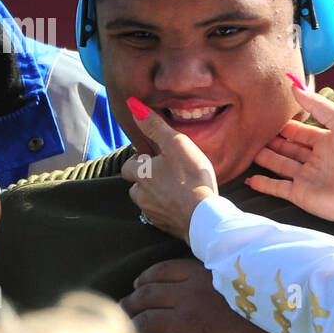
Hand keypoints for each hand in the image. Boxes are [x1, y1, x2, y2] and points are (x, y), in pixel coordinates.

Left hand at [120, 98, 217, 241]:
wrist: (205, 218)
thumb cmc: (192, 178)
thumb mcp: (176, 144)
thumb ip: (154, 126)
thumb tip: (133, 105)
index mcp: (141, 174)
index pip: (129, 165)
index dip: (140, 160)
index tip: (155, 157)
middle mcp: (141, 195)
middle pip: (135, 186)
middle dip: (145, 179)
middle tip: (166, 172)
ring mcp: (152, 213)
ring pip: (146, 201)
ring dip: (155, 195)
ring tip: (174, 189)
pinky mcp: (164, 227)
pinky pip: (160, 216)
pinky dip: (166, 209)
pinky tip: (181, 205)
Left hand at [120, 258, 273, 332]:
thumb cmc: (265, 309)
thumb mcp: (239, 281)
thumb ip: (216, 280)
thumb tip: (201, 287)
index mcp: (202, 275)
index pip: (162, 271)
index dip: (144, 279)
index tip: (136, 285)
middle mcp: (189, 294)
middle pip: (146, 296)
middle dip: (130, 304)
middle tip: (122, 311)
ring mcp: (187, 321)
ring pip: (145, 322)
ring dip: (132, 329)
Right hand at [249, 79, 333, 249]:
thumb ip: (319, 105)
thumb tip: (297, 86)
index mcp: (329, 142)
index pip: (302, 130)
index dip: (287, 124)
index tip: (269, 115)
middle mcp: (317, 159)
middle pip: (289, 147)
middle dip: (273, 140)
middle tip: (254, 131)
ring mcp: (308, 177)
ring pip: (281, 165)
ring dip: (266, 158)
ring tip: (248, 148)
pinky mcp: (300, 194)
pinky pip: (277, 188)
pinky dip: (264, 184)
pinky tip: (249, 178)